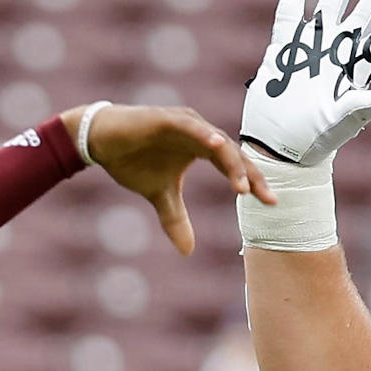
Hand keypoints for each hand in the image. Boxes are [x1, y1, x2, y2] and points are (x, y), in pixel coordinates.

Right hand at [76, 102, 257, 255]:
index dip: (253, 184)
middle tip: (267, 199)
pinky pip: (191, 126)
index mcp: (202, 147)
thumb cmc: (132, 160)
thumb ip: (175, 219)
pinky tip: (216, 144)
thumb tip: (187, 251)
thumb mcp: (159, 195)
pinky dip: (204, 134)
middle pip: (233, 154)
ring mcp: (185, 123)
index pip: (234, 166)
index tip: (271, 204)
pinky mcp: (167, 119)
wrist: (99, 141)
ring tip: (243, 187)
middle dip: (252, 177)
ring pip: (217, 142)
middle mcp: (199, 133)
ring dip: (231, 163)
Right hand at [241, 0, 370, 174]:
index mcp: (356, 71)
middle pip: (364, 15)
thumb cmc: (316, 140)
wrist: (279, 147)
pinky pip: (289, 16)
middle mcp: (337, 56)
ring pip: (329, 9)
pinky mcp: (283, 51)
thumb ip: (370, 107)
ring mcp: (311, 50)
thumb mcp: (345, 122)